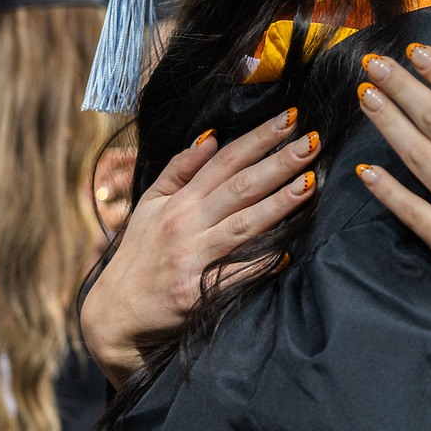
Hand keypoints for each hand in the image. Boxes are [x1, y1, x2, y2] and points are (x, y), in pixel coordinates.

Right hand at [80, 111, 321, 384]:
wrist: (116, 312)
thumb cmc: (140, 254)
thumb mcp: (150, 205)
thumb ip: (179, 170)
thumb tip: (212, 138)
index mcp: (178, 200)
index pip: (224, 160)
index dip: (258, 138)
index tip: (290, 118)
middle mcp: (186, 224)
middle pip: (240, 187)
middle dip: (279, 162)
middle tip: (313, 142)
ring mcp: (192, 256)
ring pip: (243, 224)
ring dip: (279, 203)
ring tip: (310, 183)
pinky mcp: (197, 291)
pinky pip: (237, 273)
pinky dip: (262, 261)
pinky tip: (290, 249)